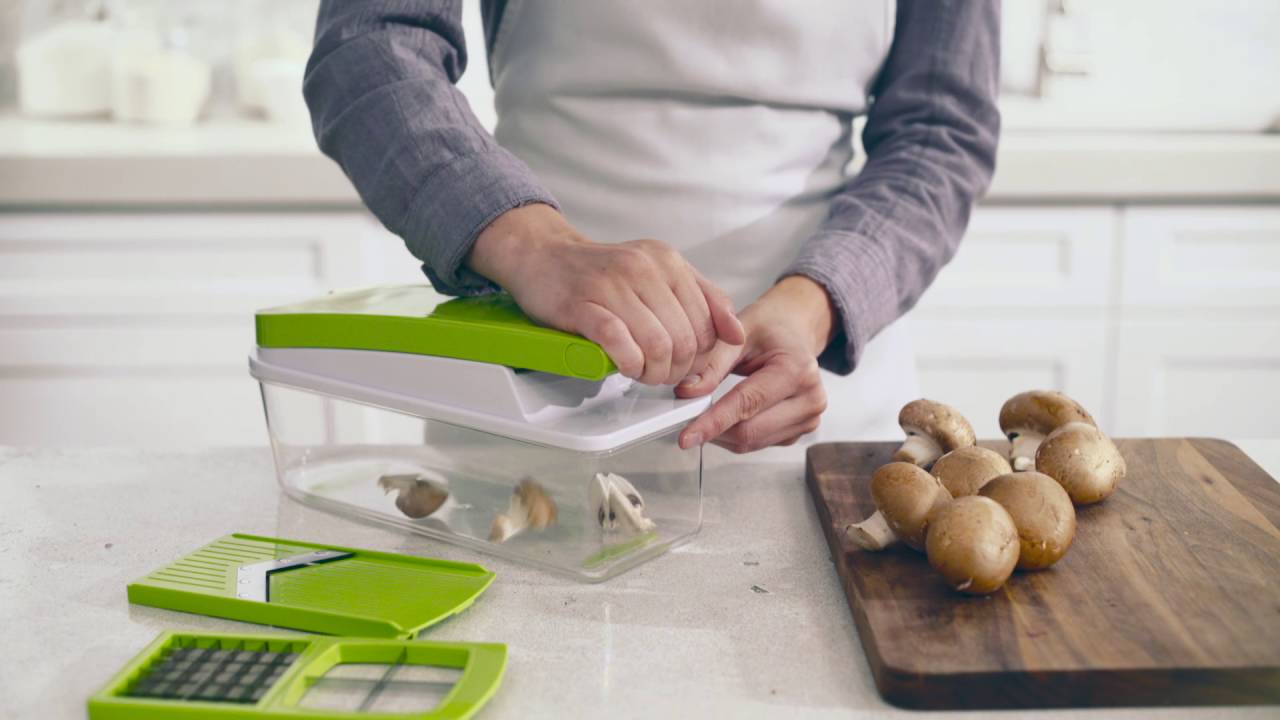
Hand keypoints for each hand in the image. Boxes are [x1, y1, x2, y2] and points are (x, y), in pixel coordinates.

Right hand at [467, 204, 744, 384]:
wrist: (544, 256)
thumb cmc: (601, 272)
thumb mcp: (659, 272)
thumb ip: (703, 298)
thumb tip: (736, 334)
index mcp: (668, 262)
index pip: (706, 321)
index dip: (699, 354)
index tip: (682, 362)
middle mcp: (644, 269)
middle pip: (684, 339)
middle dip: (677, 369)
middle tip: (661, 375)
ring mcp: (613, 286)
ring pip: (657, 345)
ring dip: (654, 372)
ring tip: (643, 374)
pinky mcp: (583, 305)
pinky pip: (620, 343)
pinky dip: (629, 364)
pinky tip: (625, 367)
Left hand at [676, 276, 834, 452]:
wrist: (796, 329)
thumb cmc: (771, 327)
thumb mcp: (738, 334)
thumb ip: (712, 365)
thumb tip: (687, 392)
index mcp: (797, 370)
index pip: (746, 404)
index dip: (712, 423)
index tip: (686, 436)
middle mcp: (809, 398)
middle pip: (749, 431)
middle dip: (712, 429)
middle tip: (687, 417)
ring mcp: (809, 417)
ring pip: (751, 443)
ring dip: (722, 434)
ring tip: (710, 410)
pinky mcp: (801, 430)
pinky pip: (759, 444)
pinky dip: (737, 435)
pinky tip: (731, 416)